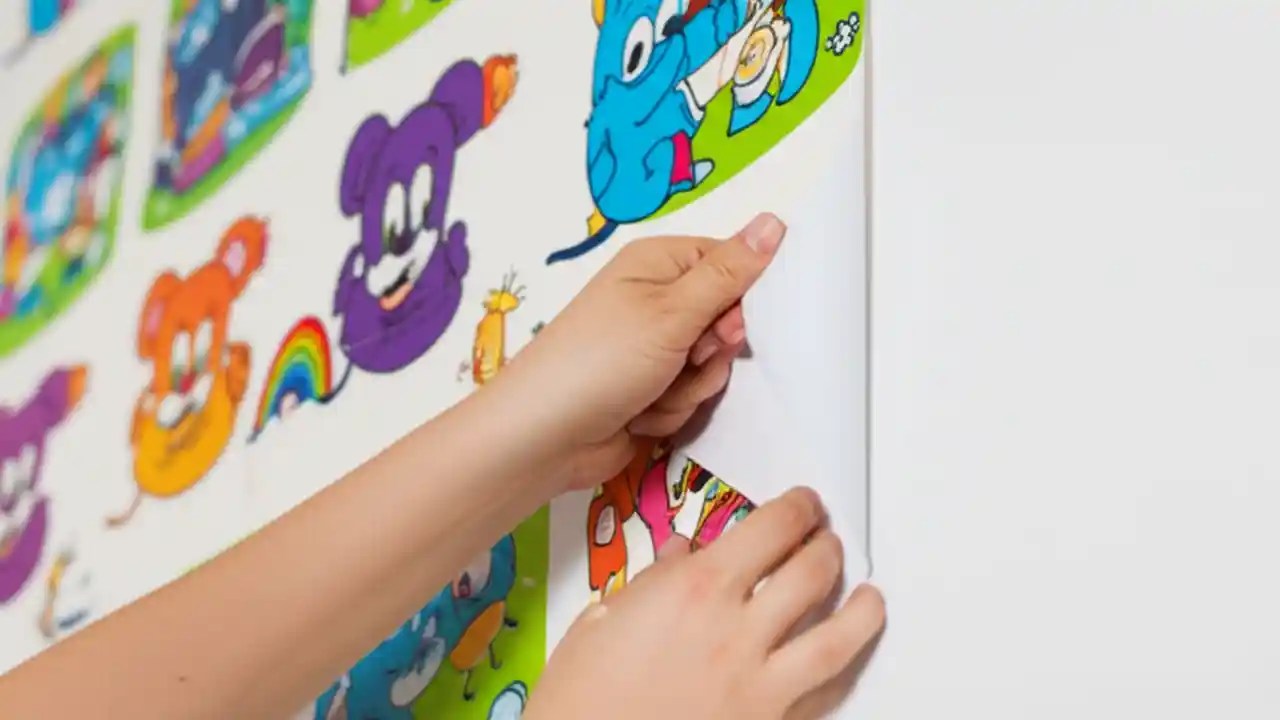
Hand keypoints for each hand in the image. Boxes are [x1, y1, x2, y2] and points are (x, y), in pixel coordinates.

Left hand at [493, 213, 785, 489]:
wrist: (545, 436)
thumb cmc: (603, 361)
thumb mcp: (672, 312)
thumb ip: (728, 272)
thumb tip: (774, 221)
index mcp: (659, 262)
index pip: (731, 264)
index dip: (741, 299)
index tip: (727, 327)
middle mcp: (656, 299)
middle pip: (726, 320)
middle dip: (712, 352)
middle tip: (688, 359)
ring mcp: (652, 348)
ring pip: (711, 366)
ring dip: (690, 387)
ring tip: (652, 392)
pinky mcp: (650, 389)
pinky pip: (689, 396)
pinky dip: (670, 410)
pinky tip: (638, 415)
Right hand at [525, 487, 885, 719]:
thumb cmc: (580, 696)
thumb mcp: (604, 617)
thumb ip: (655, 579)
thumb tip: (684, 553)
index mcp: (696, 588)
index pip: (772, 528)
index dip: (798, 508)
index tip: (803, 503)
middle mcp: (736, 629)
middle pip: (811, 571)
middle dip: (826, 545)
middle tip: (827, 537)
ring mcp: (758, 681)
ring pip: (838, 634)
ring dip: (860, 606)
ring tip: (868, 594)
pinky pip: (825, 689)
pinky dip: (845, 667)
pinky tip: (848, 655)